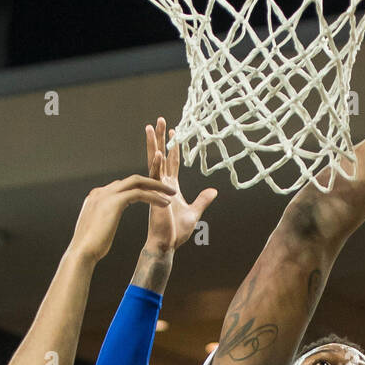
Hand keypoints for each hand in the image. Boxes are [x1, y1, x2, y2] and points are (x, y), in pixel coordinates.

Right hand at [71, 173, 176, 262]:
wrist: (82, 252)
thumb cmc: (89, 248)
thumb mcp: (96, 229)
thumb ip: (102, 220)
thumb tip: (105, 225)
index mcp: (96, 197)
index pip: (122, 186)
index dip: (139, 190)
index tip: (152, 196)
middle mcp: (101, 192)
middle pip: (131, 180)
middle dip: (151, 183)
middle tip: (167, 189)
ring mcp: (107, 194)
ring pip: (138, 182)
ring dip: (157, 186)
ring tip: (171, 194)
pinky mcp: (115, 201)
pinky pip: (139, 194)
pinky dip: (154, 197)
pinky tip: (166, 204)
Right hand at [144, 117, 217, 251]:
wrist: (167, 245)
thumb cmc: (177, 232)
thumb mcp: (195, 212)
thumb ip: (203, 200)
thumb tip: (214, 191)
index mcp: (170, 186)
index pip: (172, 161)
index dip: (173, 146)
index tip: (174, 130)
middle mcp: (161, 184)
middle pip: (160, 155)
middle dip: (160, 137)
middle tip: (159, 120)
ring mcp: (157, 188)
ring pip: (154, 161)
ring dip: (153, 144)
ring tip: (150, 126)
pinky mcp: (155, 195)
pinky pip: (155, 177)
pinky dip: (156, 165)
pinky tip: (158, 152)